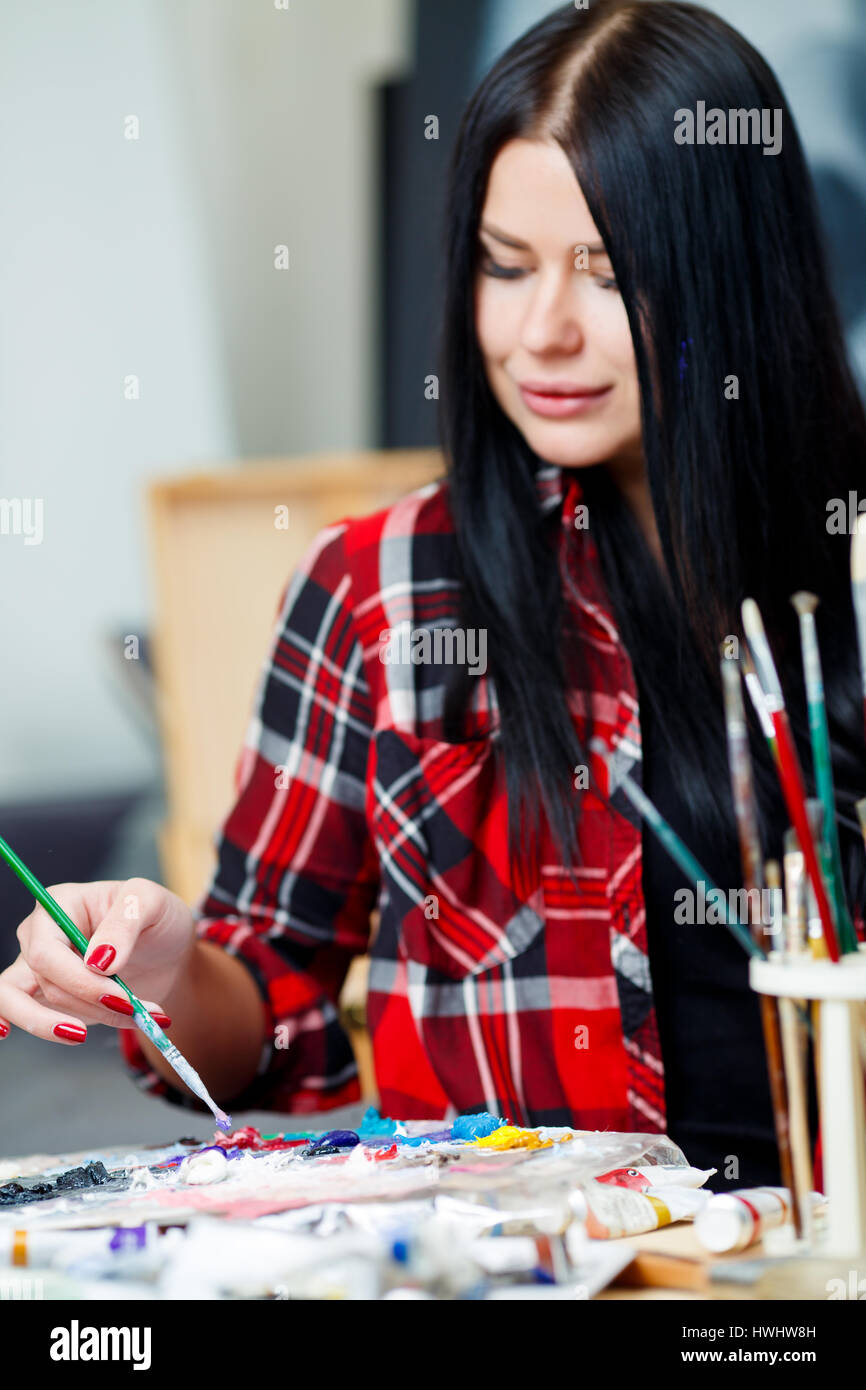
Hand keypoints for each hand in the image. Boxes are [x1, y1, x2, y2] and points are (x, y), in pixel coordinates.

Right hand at [0, 878, 195, 1044]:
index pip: (47, 950)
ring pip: (24, 1001)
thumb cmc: (157, 917)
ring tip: (108, 1028)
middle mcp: (41, 933)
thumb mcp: (151, 902)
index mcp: (59, 904)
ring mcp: (38, 966)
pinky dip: (6, 1020)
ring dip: (68, 1023)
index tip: (121, 998)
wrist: (168, 950)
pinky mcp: (46, 994)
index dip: (79, 981)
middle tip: (130, 1013)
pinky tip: (3, 1031)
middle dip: (86, 1003)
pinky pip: (18, 1010)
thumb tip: (99, 961)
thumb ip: (125, 922)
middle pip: (41, 979)